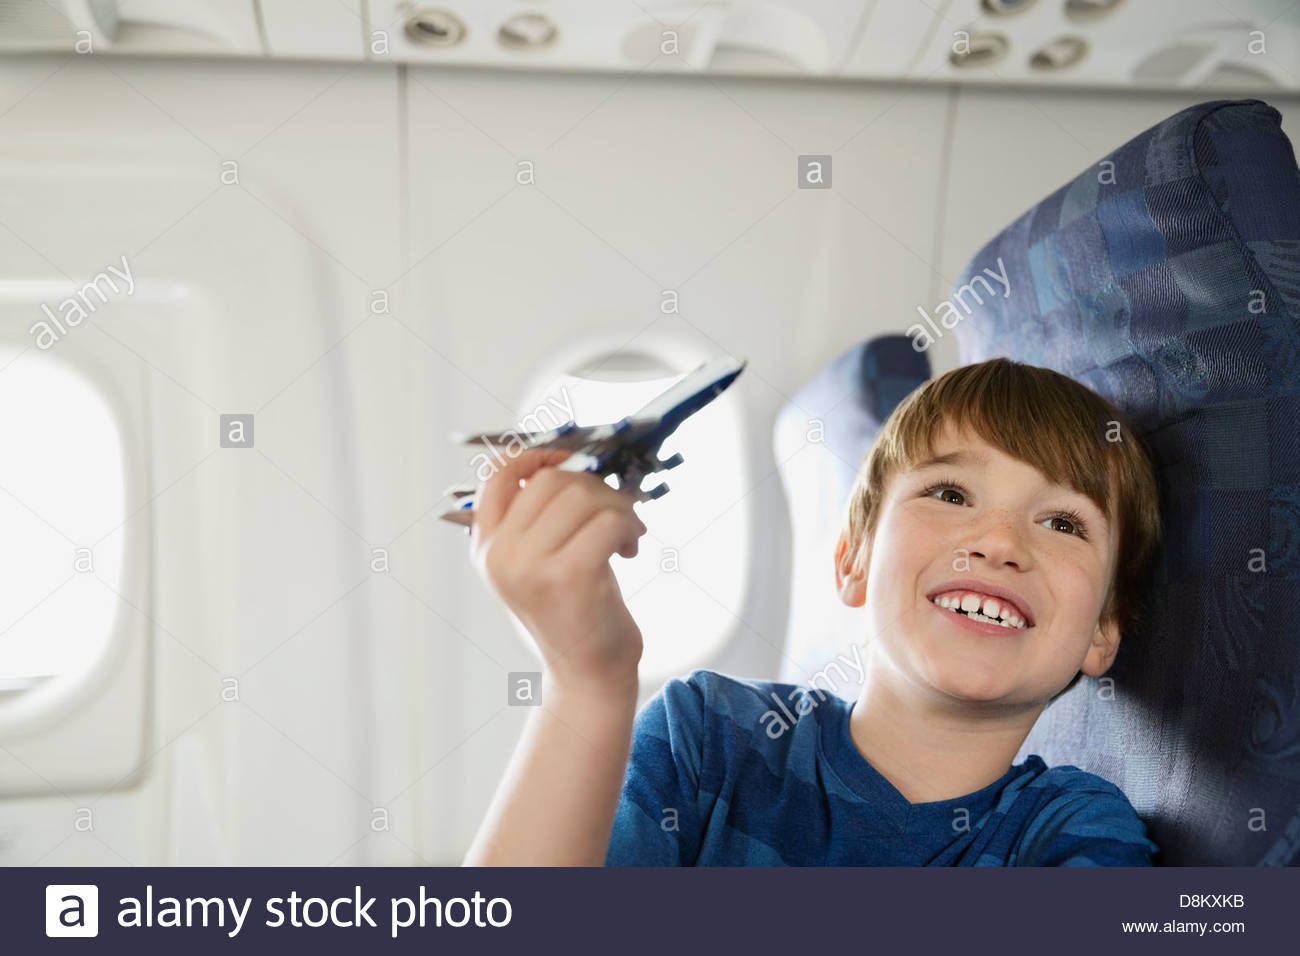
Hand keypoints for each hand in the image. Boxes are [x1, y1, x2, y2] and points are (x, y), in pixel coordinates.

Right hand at [470, 449, 646, 691]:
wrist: (587, 675)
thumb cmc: (574, 613)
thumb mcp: (537, 564)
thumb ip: (536, 519)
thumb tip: (566, 460)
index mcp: (485, 548)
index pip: (497, 475)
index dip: (536, 455)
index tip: (568, 458)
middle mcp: (498, 556)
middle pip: (551, 480)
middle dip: (595, 488)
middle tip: (617, 514)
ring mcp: (529, 567)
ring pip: (583, 496)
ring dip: (619, 507)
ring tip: (628, 534)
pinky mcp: (568, 576)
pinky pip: (608, 521)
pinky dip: (630, 528)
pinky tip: (632, 549)